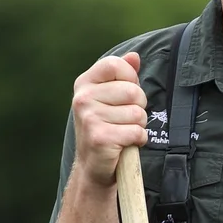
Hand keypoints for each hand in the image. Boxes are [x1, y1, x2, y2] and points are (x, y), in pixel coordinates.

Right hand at [72, 51, 145, 186]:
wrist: (92, 166)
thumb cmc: (105, 127)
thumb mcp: (110, 98)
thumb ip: (123, 76)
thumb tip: (134, 56)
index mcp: (84, 83)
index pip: (115, 65)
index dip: (131, 78)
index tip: (127, 94)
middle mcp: (83, 98)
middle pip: (132, 91)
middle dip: (139, 106)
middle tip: (127, 119)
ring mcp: (89, 118)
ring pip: (138, 113)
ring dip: (139, 125)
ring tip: (124, 131)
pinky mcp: (100, 138)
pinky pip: (137, 132)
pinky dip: (139, 139)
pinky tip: (126, 143)